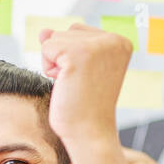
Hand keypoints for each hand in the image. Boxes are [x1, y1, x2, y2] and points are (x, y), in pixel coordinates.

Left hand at [38, 24, 130, 147]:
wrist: (89, 133)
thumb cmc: (83, 105)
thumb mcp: (76, 67)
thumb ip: (63, 43)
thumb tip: (43, 31)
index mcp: (120, 41)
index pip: (78, 30)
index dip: (72, 56)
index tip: (87, 79)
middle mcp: (113, 39)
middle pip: (66, 31)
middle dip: (62, 58)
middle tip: (79, 84)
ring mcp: (98, 45)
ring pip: (54, 38)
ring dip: (54, 64)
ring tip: (73, 84)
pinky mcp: (79, 54)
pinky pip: (46, 48)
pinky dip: (49, 69)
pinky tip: (65, 84)